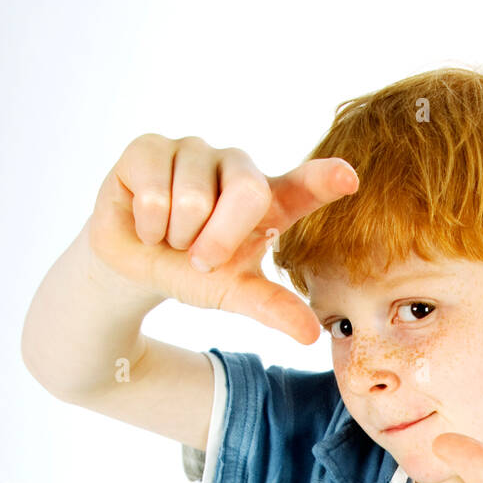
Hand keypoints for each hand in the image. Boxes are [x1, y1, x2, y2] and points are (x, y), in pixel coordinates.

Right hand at [87, 133, 357, 341]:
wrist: (135, 265)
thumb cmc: (194, 271)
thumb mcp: (235, 292)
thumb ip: (273, 307)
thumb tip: (311, 335)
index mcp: (266, 200)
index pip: (302, 186)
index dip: (323, 179)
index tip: (347, 177)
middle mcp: (236, 167)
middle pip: (247, 192)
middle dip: (220, 240)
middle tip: (201, 258)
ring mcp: (193, 150)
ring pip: (191, 199)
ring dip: (176, 236)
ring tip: (172, 236)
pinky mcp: (150, 147)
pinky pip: (153, 194)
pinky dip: (148, 226)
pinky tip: (146, 223)